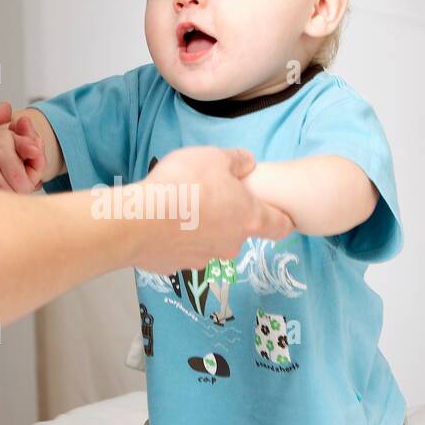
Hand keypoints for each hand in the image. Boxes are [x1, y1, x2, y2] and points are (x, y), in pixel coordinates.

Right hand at [134, 146, 294, 272]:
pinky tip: (161, 225)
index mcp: (248, 218)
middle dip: (228, 219)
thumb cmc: (184, 185)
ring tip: (179, 210)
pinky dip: (176, 240)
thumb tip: (247, 164)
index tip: (284, 218)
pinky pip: (181, 251)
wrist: (140, 220)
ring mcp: (203, 259)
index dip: (283, 220)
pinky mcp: (175, 267)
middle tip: (208, 198)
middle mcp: (230, 244)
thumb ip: (236, 160)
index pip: (279, 226)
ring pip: (209, 243)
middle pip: (238, 232)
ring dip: (201, 230)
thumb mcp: (214, 157)